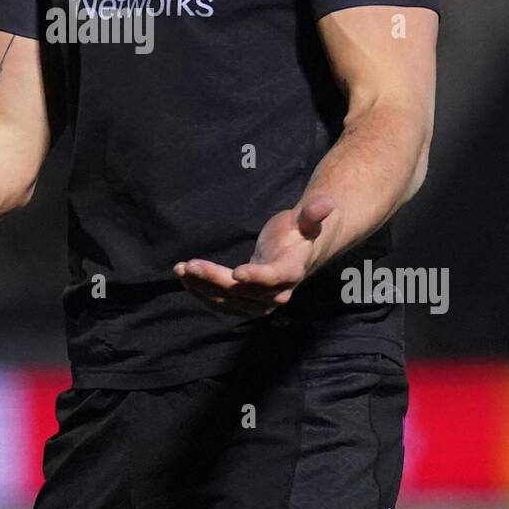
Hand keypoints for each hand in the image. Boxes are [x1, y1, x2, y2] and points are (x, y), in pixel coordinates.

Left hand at [174, 193, 335, 316]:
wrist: (298, 255)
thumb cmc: (299, 233)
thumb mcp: (307, 220)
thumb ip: (313, 214)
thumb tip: (326, 203)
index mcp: (291, 271)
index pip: (274, 278)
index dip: (257, 276)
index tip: (236, 272)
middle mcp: (276, 294)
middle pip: (243, 291)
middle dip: (215, 279)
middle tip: (190, 264)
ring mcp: (260, 303)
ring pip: (228, 301)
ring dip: (202, 287)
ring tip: (181, 270)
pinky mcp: (245, 305)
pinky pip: (221, 303)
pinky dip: (201, 292)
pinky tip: (185, 278)